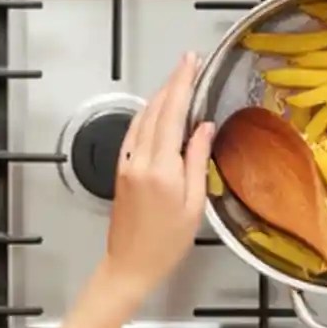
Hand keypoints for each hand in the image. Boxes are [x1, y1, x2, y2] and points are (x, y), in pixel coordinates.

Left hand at [99, 52, 213, 301]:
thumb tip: (204, 128)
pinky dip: (148, 114)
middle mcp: (140, 160)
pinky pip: (135, 133)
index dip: (182, 84)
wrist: (130, 265)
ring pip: (143, 118)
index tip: (191, 62)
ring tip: (177, 81)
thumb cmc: (167, 243)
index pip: (173, 114)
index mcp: (162, 168)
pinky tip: (157, 110)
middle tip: (188, 63)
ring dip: (160, 96)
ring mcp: (127, 163)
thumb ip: (197, 161)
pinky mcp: (122, 170)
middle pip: (156, 110)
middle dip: (173, 83)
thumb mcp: (194, 204)